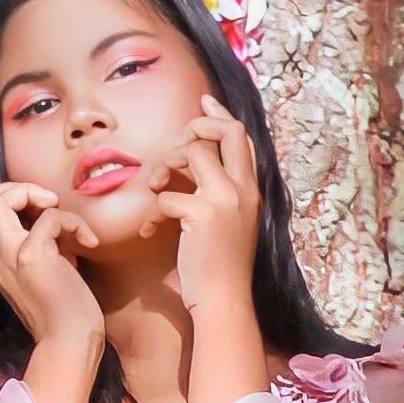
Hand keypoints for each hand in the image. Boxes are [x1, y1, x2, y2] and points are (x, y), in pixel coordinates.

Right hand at [0, 176, 104, 359]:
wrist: (71, 342)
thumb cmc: (66, 311)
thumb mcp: (45, 271)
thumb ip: (39, 245)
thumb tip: (45, 217)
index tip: (18, 191)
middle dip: (8, 190)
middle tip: (41, 201)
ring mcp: (12, 259)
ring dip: (29, 192)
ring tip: (55, 208)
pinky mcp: (34, 259)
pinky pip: (48, 218)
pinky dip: (72, 220)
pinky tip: (88, 240)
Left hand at [148, 97, 263, 328]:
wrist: (224, 302)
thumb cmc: (222, 269)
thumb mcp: (231, 224)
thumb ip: (222, 194)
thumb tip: (198, 168)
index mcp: (251, 190)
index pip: (242, 136)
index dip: (221, 114)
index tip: (203, 100)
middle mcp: (244, 189)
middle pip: (227, 129)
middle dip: (197, 125)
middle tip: (175, 146)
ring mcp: (225, 199)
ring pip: (191, 152)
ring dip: (165, 164)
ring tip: (156, 187)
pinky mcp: (202, 214)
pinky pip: (167, 194)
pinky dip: (153, 212)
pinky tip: (152, 231)